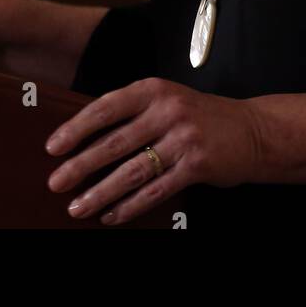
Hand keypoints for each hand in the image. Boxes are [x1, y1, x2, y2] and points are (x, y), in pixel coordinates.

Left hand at [44, 77, 262, 224]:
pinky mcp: (196, 165)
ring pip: (132, 171)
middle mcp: (167, 111)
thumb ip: (133, 112)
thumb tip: (85, 137)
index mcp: (154, 90)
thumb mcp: (167, 101)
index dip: (76, 128)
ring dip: (101, 192)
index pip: (106, 107)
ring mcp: (183, 139)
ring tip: (78, 207)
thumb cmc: (199, 117)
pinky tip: (112, 216)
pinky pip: (155, 190)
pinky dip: (131, 206)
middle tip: (56, 182)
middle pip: (114, 142)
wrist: (252, 130)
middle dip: (80, 165)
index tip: (53, 147)